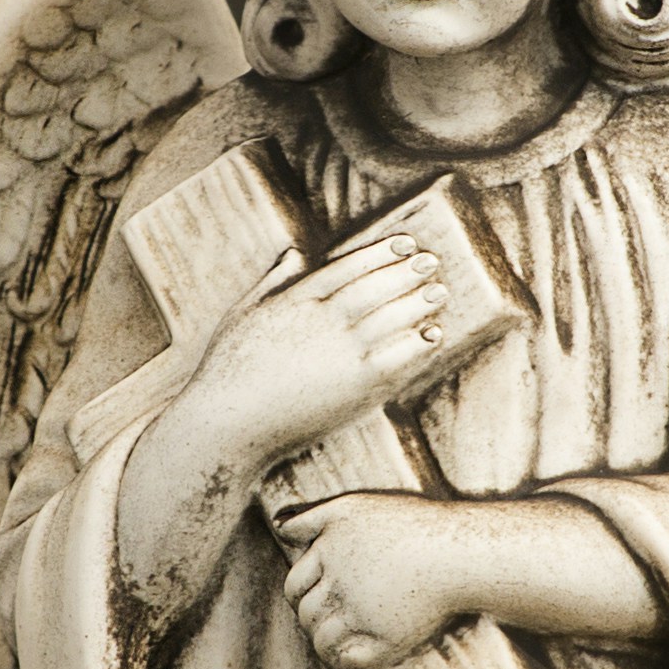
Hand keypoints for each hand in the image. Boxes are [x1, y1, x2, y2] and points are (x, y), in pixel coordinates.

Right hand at [181, 232, 454, 471]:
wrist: (229, 426)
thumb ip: (272, 281)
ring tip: (439, 292)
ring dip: (420, 303)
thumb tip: (294, 252)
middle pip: (378, 288)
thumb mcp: (243, 314)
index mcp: (296, 299)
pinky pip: (400, 359)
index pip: (350, 266)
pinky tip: (433, 335)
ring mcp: (344, 353)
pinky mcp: (358, 387)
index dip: (381, 252)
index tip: (405, 242)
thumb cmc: (229, 371)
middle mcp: (325, 321)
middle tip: (431, 261)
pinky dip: (420, 344)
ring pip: (394, 319)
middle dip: (407, 271)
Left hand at [276, 491, 483, 668]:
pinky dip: (346, 666)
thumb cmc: (409, 525)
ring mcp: (362, 614)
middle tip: (324, 623)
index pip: (294, 586)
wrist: (457, 552)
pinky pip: (352, 662)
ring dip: (324, 645)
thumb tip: (279, 528)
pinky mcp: (387, 638)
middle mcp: (341, 584)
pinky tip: (350, 663)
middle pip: (307, 615)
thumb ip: (312, 517)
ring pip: (324, 641)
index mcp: (330, 554)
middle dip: (311, 621)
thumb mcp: (355, 508)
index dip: (299, 597)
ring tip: (335, 645)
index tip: (313, 600)